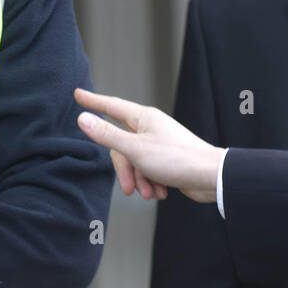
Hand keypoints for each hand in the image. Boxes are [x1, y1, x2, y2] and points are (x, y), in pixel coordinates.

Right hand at [74, 88, 224, 203]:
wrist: (210, 177)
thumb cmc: (177, 159)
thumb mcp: (135, 149)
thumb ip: (106, 134)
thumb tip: (83, 119)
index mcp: (143, 118)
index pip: (110, 106)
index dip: (92, 101)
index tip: (78, 94)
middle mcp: (150, 128)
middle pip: (121, 145)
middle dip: (124, 170)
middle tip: (128, 188)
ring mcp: (158, 143)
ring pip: (134, 161)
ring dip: (139, 180)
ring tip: (151, 192)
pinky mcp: (166, 159)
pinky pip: (147, 170)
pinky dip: (150, 183)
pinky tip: (160, 192)